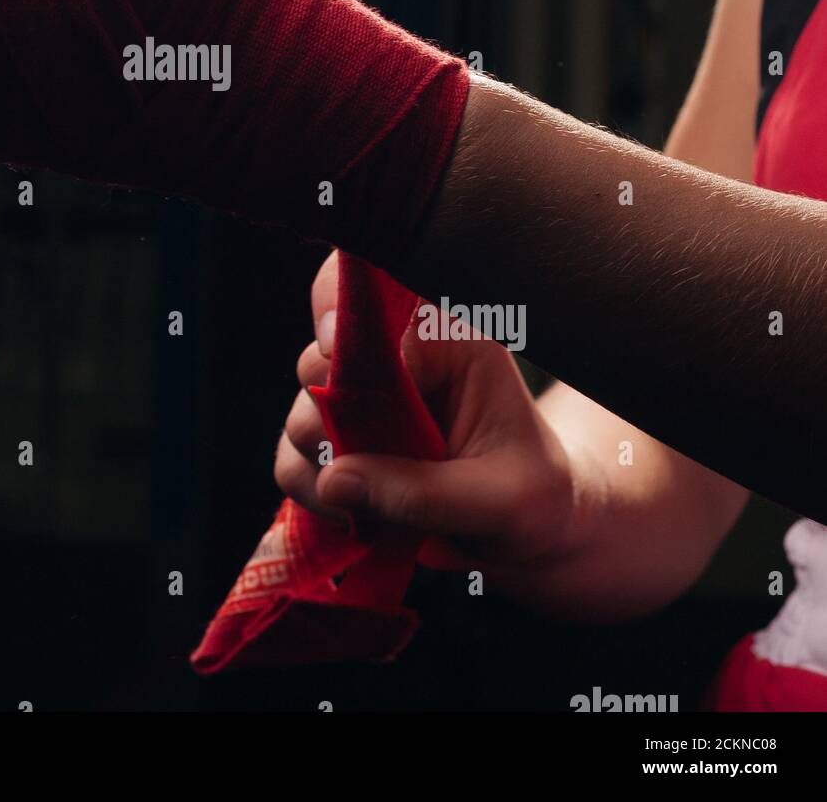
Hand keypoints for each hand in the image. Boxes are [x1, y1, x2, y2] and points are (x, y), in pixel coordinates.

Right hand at [274, 251, 592, 578]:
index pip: (370, 298)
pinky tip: (356, 516)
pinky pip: (293, 461)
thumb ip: (425, 493)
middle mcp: (394, 364)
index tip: (333, 349)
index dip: (337, 313)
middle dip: (330, 420)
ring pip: (299, 416)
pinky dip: (312, 494)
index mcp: (444, 343)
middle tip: (370, 464)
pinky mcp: (341, 448)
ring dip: (322, 466)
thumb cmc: (537, 498)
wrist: (533, 533)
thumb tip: (335, 480)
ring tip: (375, 507)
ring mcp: (361, 406)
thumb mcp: (503, 501)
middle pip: (316, 362)